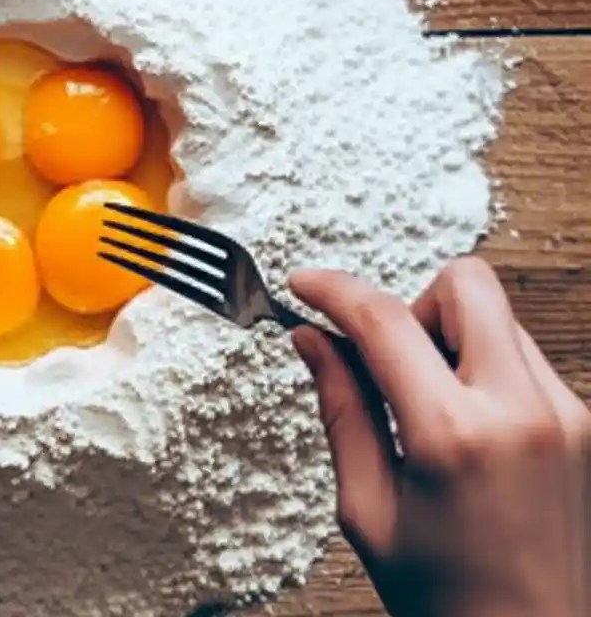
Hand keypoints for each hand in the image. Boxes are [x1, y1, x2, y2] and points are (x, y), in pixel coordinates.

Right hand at [291, 258, 589, 616]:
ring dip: (449, 338)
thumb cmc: (448, 597)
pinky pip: (523, 358)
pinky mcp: (582, 424)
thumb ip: (342, 410)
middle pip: (466, 283)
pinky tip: (461, 426)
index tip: (305, 287)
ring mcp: (564, 414)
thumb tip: (314, 342)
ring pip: (497, 316)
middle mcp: (522, 411)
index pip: (385, 321)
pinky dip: (481, 369)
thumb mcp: (367, 508)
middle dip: (413, 301)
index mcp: (454, 435)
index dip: (333, 291)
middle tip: (388, 358)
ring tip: (425, 407)